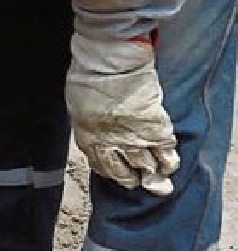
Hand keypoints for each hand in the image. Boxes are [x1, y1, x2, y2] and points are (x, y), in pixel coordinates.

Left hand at [65, 33, 178, 195]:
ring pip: (146, 166)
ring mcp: (134, 140)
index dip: (112, 173)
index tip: (119, 176)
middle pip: (123, 173)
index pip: (100, 166)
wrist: (110, 66)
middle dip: (132, 180)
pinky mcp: (155, 130)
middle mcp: (110, 146)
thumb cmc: (89, 78)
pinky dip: (170, 160)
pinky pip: (166, 152)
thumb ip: (89, 120)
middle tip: (141, 183)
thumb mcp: (79, 105)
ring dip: (154, 175)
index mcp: (88, 140)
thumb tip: (94, 125)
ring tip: (159, 178)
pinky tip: (170, 163)